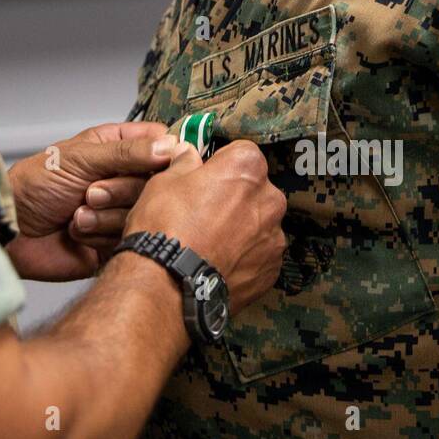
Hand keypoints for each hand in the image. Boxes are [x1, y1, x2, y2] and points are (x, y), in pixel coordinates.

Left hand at [7, 122, 177, 280]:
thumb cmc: (34, 185)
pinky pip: (129, 238)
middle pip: (156, 182)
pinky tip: (77, 232)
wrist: (11, 232)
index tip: (158, 163)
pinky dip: (101, 235)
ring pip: (144, 212)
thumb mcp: (79, 158)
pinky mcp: (116, 241)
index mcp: (115, 147)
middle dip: (120, 189)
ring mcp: (120, 210)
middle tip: (90, 191)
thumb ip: (126, 153)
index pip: (159, 143)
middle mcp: (122, 177)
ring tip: (77, 213)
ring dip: (106, 214)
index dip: (164, 154)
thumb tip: (170, 147)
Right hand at [125, 140, 286, 314]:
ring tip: (209, 241)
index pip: (243, 153)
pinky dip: (244, 256)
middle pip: (255, 190)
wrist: (166, 286)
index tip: (206, 175)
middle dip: (235, 196)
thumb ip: (185, 164)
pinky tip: (218, 261)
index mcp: (247, 169)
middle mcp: (269, 200)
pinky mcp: (270, 271)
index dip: (221, 163)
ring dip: (242, 228)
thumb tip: (187, 154)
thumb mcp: (164, 182)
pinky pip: (259, 255)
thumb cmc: (165, 228)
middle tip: (204, 211)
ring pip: (259, 224)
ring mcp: (273, 238)